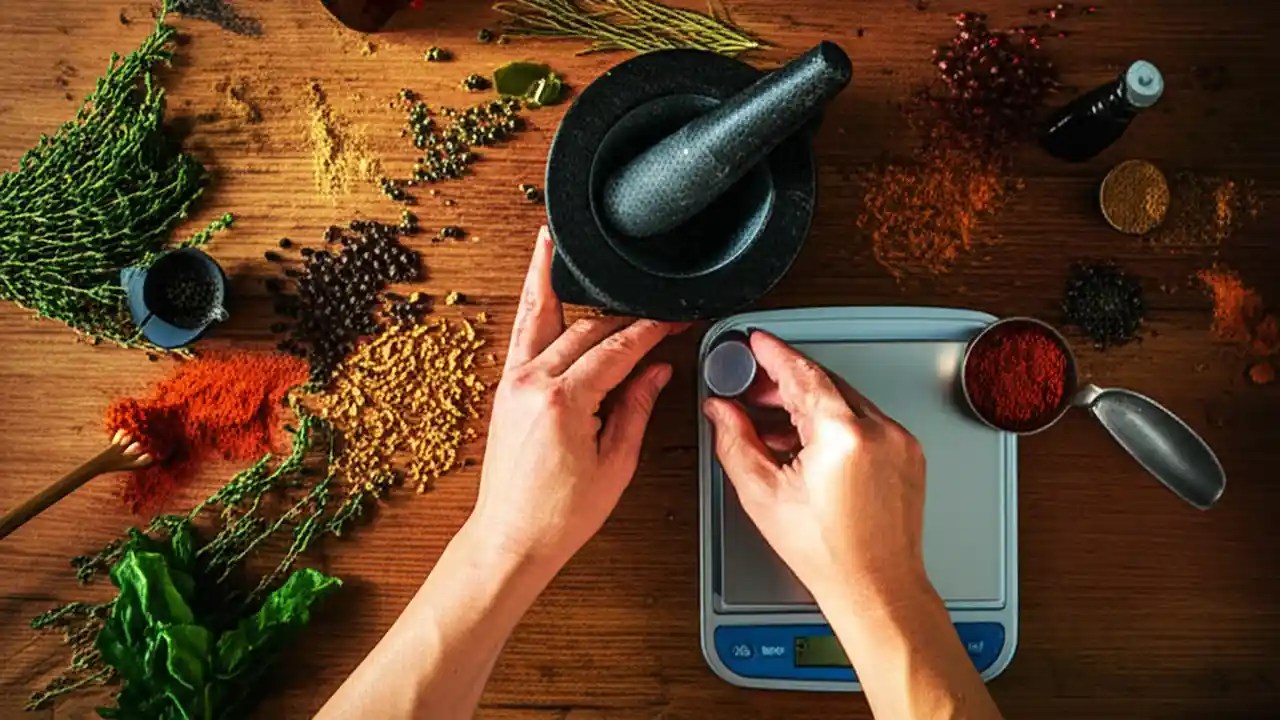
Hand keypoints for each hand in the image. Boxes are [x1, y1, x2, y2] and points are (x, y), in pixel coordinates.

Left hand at [470, 226, 682, 570]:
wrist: (510, 538)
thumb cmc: (559, 515)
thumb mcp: (615, 463)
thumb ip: (637, 407)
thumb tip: (657, 370)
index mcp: (562, 401)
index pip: (619, 349)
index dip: (654, 329)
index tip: (678, 317)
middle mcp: (531, 381)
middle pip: (588, 329)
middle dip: (626, 315)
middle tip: (659, 308)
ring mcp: (513, 380)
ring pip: (546, 316)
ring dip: (561, 279)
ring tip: (561, 239)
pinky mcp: (506, 386)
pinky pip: (522, 329)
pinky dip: (531, 296)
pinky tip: (537, 271)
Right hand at [703, 331, 928, 606]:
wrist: (876, 586)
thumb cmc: (827, 553)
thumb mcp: (763, 494)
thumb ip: (735, 441)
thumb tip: (721, 410)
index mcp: (843, 434)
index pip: (802, 373)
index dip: (772, 353)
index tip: (755, 342)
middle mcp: (878, 429)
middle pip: (823, 383)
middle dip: (785, 383)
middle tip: (751, 390)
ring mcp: (898, 440)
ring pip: (844, 400)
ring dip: (808, 403)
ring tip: (774, 426)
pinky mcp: (907, 452)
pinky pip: (864, 420)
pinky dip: (833, 422)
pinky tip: (806, 443)